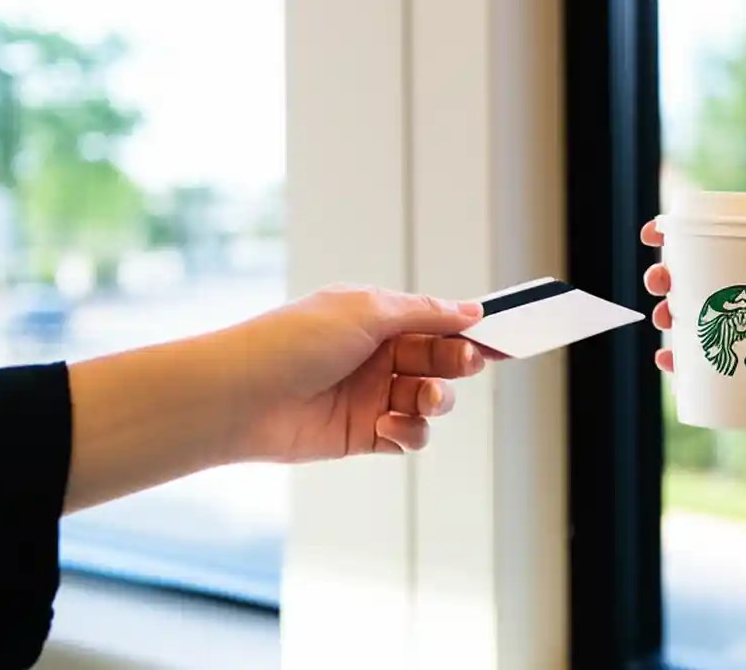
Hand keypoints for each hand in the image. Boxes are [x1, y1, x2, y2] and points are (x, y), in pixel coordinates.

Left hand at [232, 285, 488, 460]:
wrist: (241, 396)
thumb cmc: (294, 341)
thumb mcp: (367, 311)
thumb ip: (424, 312)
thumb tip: (471, 310)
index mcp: (377, 318)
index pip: (436, 322)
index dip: (470, 330)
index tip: (504, 336)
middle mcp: (377, 356)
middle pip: (439, 360)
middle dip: (457, 363)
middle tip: (467, 363)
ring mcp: (371, 395)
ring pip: (429, 400)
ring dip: (436, 399)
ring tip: (422, 398)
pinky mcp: (362, 434)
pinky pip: (407, 435)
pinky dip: (411, 432)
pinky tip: (395, 425)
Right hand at [640, 219, 745, 382]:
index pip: (710, 238)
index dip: (674, 231)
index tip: (656, 230)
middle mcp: (745, 290)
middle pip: (688, 278)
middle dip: (663, 277)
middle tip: (660, 283)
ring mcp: (744, 325)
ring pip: (691, 318)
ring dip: (667, 318)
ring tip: (666, 322)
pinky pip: (706, 360)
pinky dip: (682, 363)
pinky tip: (669, 365)